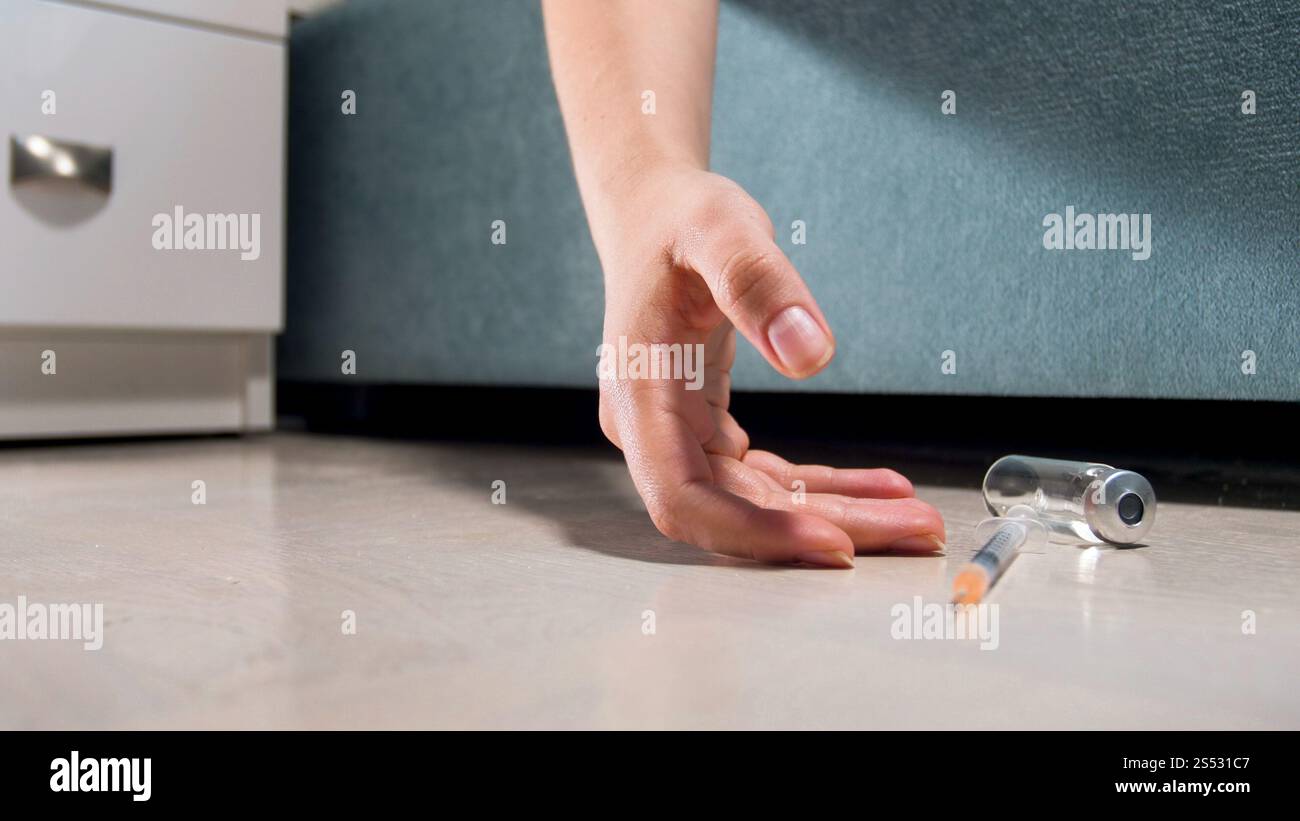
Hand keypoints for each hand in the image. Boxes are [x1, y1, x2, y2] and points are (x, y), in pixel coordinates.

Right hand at [594, 164, 945, 566]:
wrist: (655, 215)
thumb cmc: (678, 220)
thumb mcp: (720, 230)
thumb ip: (759, 286)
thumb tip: (810, 354)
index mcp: (638, 395)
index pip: (684, 497)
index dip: (754, 531)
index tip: (834, 542)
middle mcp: (651, 431)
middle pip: (735, 511)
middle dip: (826, 527)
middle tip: (914, 531)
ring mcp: (679, 436)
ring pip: (759, 502)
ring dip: (838, 514)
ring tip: (914, 518)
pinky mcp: (708, 431)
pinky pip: (769, 477)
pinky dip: (825, 487)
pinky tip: (880, 486)